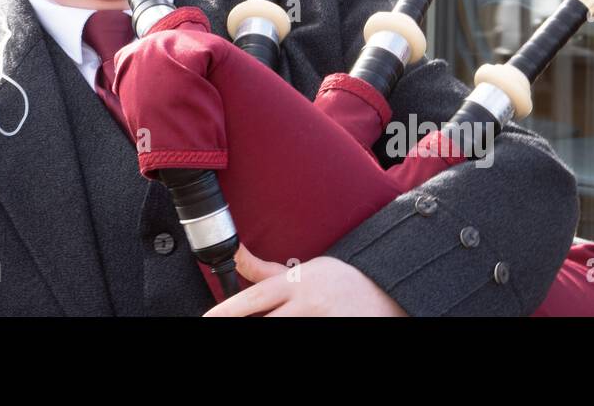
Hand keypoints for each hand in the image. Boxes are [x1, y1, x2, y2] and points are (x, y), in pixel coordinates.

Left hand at [202, 244, 409, 316]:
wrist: (385, 293)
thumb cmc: (340, 280)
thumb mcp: (303, 269)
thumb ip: (265, 270)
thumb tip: (235, 254)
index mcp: (297, 283)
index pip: (253, 299)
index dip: (226, 311)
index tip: (207, 319)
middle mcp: (306, 305)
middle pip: (263, 324)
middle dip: (244, 326)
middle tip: (225, 324)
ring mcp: (319, 324)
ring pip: (280, 332)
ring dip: (266, 328)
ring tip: (272, 319)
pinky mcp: (328, 333)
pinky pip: (299, 340)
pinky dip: (286, 334)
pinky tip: (286, 325)